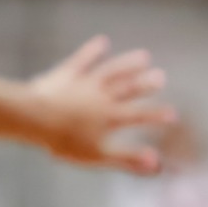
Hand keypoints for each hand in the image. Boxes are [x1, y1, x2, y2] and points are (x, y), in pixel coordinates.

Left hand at [28, 36, 173, 173]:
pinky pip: (83, 60)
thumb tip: (157, 165)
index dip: (156, 115)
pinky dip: (93, 51)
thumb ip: (128, 159)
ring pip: (112, 71)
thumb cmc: (64, 140)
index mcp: (110, 116)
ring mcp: (85, 83)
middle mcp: (103, 96)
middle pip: (128, 88)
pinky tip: (103, 41)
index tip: (172, 114)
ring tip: (144, 56)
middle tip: (161, 77)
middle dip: (146, 84)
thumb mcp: (98, 156)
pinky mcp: (67, 74)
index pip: (139, 116)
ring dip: (128, 64)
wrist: (34, 117)